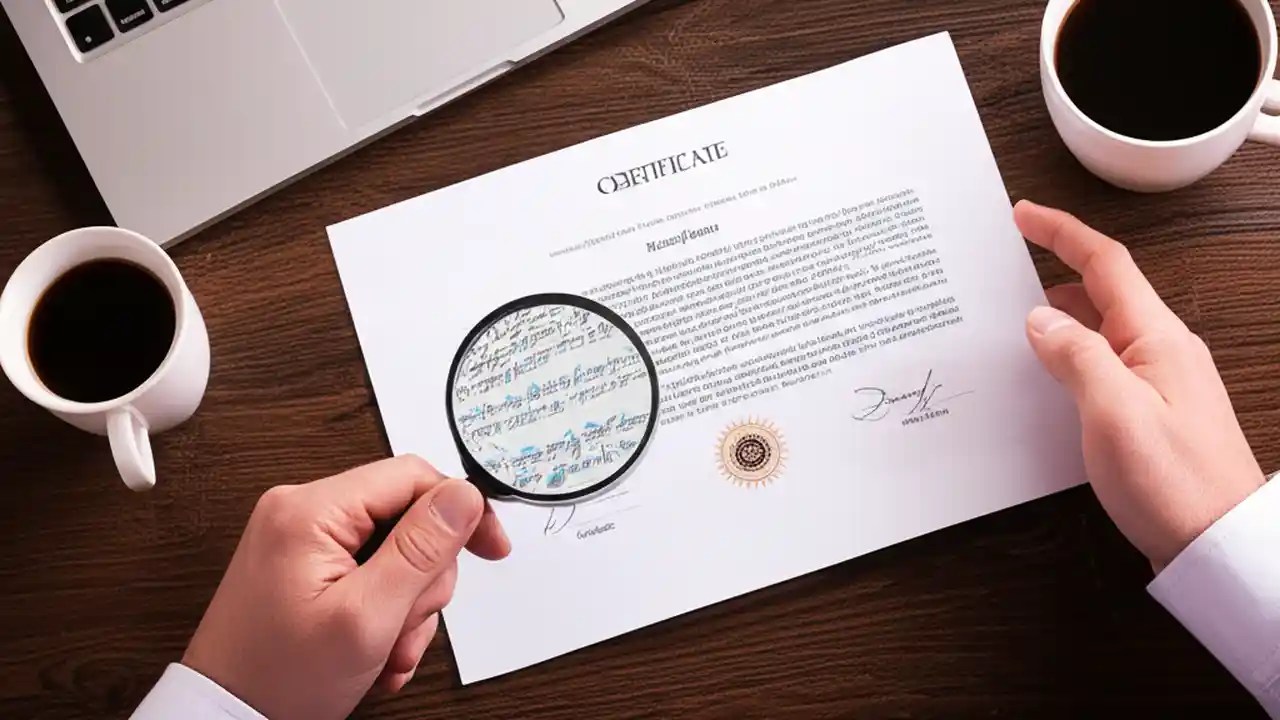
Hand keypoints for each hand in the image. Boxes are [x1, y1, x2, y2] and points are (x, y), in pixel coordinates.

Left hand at [181, 456, 510, 719]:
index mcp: (311, 510)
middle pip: (408, 517)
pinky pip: (373, 572)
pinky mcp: (306, 565)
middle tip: (405, 626)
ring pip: (398, 552)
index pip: (412, 476)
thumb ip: (420, 550)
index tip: (492, 548)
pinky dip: (385, 613)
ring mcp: (303, 540)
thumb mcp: (366, 618)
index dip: (461, 510)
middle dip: (422, 580)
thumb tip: (463, 494)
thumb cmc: (277, 679)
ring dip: (407, 607)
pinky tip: (375, 649)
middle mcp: (303, 513)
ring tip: (386, 649)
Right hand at [1016, 201, 1265, 572]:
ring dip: (1058, 319)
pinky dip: (1070, 357)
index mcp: (1157, 338)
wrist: (1217, 544)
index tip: (1023, 215)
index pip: (1105, 264)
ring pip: (1100, 331)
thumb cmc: (1175, 483)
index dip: (1061, 233)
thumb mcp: (1113, 412)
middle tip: (1005, 269)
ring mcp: (1160, 382)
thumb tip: (1041, 319)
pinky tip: (1047, 376)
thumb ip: (1075, 356)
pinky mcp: (1153, 412)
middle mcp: (1163, 351)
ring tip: (1013, 322)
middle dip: (1052, 273)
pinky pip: (1104, 366)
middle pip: (1102, 293)